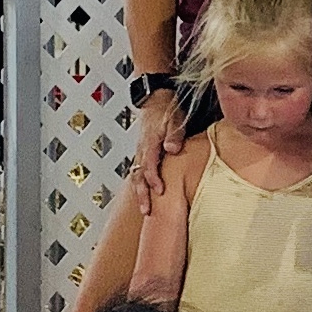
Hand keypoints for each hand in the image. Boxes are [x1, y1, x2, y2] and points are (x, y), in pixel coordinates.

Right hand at [126, 88, 188, 211]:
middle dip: (142, 193)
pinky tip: (146, 197)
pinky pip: (139, 173)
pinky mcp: (143, 155)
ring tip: (145, 209)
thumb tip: (172, 149)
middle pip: (139, 175)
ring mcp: (141, 153)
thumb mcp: (174, 119)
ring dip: (140, 193)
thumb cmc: (168, 111)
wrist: (157, 101)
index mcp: (150, 142)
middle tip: (147, 210)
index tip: (160, 190)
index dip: (153, 178)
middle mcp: (143, 150)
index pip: (149, 164)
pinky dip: (141, 186)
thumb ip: (174, 134)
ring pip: (137, 176)